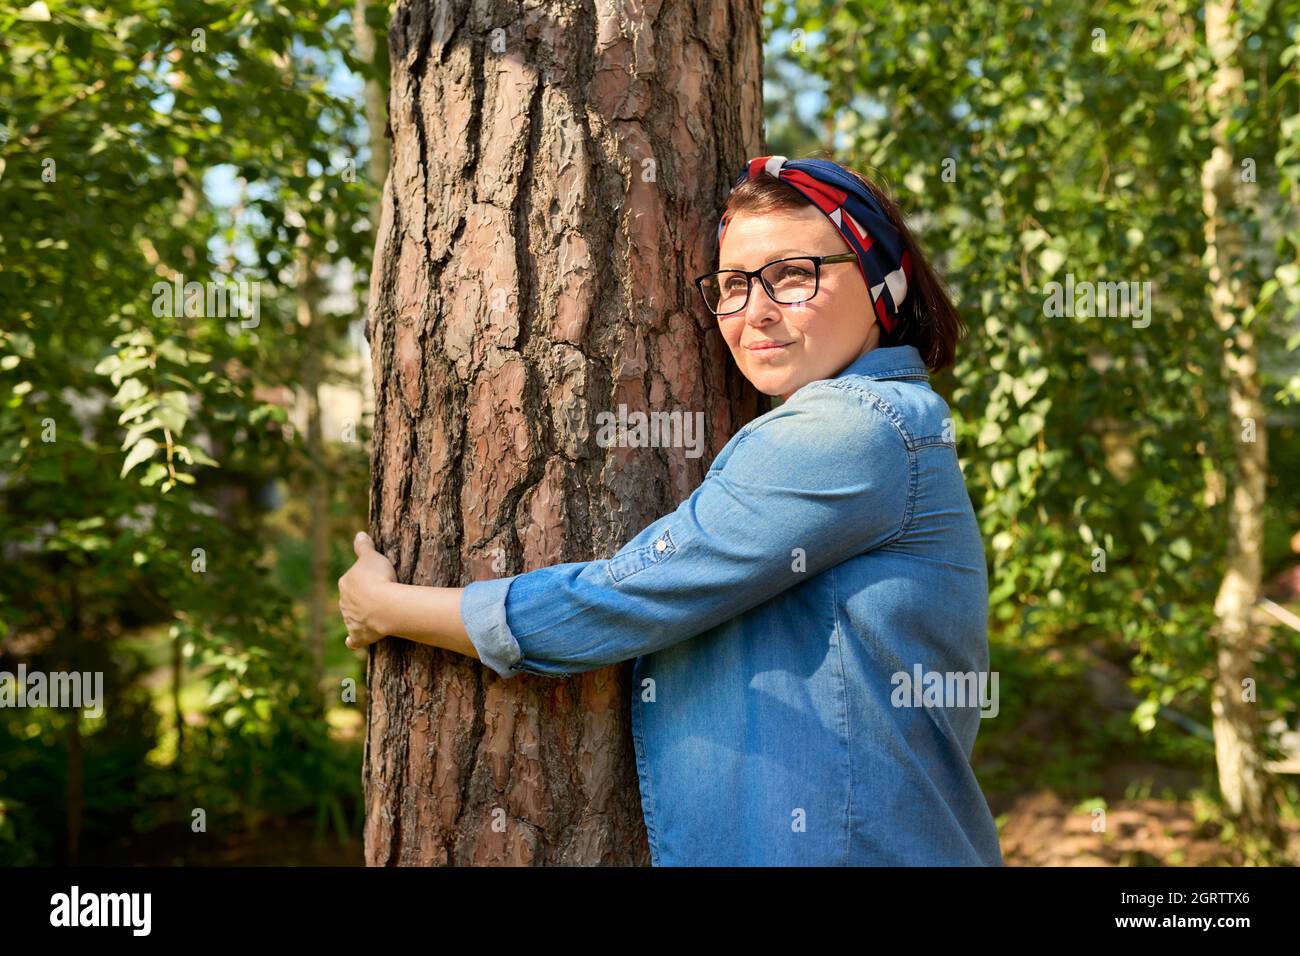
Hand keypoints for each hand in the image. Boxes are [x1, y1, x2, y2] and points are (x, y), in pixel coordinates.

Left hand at [339, 531, 397, 649]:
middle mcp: (343, 602)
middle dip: (359, 598)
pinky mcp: (359, 635)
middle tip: (377, 597)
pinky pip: (353, 639)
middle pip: (350, 599)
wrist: (385, 606)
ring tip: (373, 616)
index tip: (375, 579)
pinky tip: (352, 642)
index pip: (351, 580)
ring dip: (358, 616)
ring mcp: (350, 620)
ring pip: (351, 617)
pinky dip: (352, 640)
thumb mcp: (372, 557)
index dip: (363, 580)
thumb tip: (359, 534)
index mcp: (345, 582)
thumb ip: (364, 546)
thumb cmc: (379, 578)